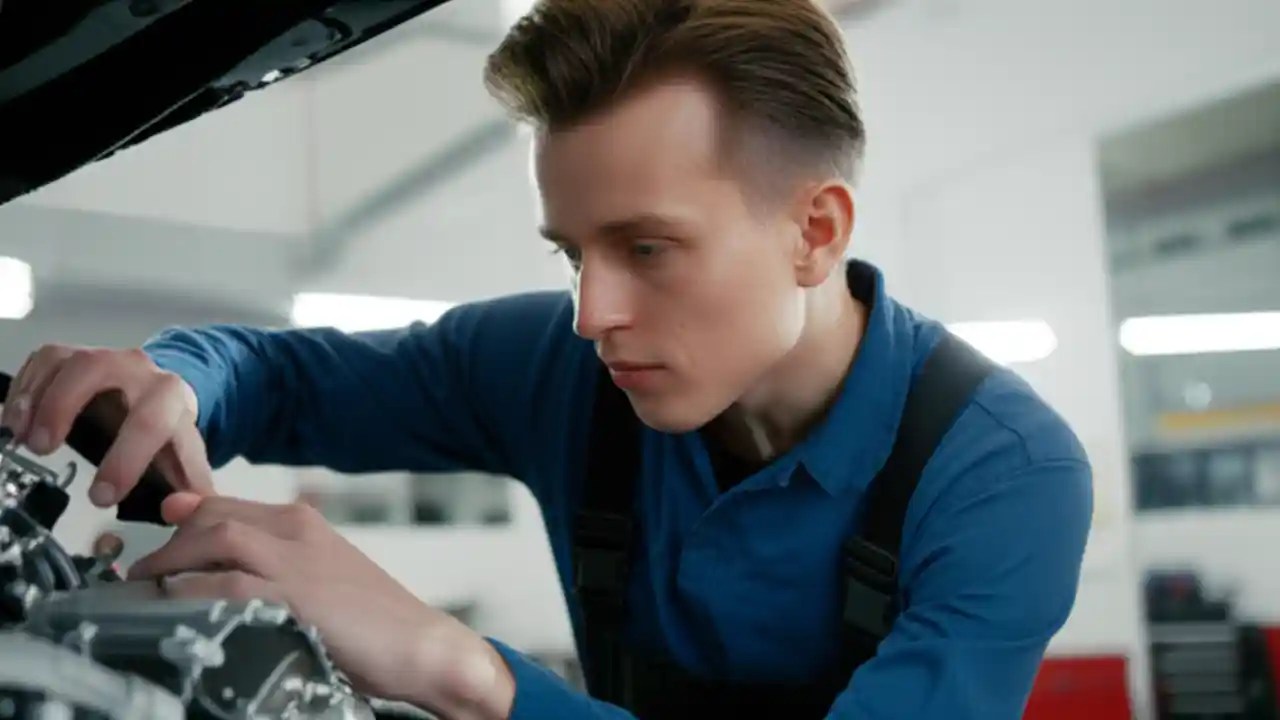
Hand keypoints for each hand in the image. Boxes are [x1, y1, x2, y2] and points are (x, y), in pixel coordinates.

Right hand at [1, 344, 213, 506]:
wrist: (163, 395)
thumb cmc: (168, 435)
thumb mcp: (184, 461)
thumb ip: (191, 491)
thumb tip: (183, 513)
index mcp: (170, 396)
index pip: (150, 422)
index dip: (125, 458)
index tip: (100, 497)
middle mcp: (136, 369)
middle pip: (97, 370)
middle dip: (64, 407)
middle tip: (42, 450)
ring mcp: (101, 358)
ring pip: (65, 362)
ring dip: (36, 397)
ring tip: (21, 436)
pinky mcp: (73, 356)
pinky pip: (44, 360)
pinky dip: (24, 388)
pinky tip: (13, 421)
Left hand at [128, 493, 515, 717]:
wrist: (422, 645)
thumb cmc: (374, 620)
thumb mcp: (323, 577)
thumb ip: (277, 563)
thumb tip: (223, 567)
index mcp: (305, 523)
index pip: (228, 504)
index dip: (185, 516)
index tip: (160, 533)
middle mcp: (298, 531)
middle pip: (214, 515)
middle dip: (171, 540)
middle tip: (145, 571)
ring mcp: (296, 562)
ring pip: (215, 539)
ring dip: (172, 561)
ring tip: (149, 587)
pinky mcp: (294, 597)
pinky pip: (227, 585)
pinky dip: (193, 592)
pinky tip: (177, 607)